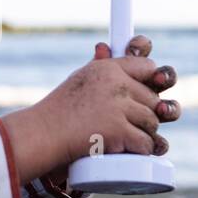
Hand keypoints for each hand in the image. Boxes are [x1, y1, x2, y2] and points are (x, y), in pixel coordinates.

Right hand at [47, 35, 179, 180]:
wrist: (44, 133)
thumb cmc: (60, 109)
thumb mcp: (79, 78)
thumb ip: (99, 65)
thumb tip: (104, 46)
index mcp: (109, 68)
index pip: (148, 66)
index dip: (152, 79)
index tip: (151, 88)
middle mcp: (117, 84)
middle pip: (153, 99)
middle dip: (145, 113)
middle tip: (130, 121)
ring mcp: (119, 108)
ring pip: (152, 122)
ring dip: (144, 133)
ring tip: (126, 137)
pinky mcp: (119, 131)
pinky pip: (146, 142)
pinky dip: (141, 150)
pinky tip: (131, 150)